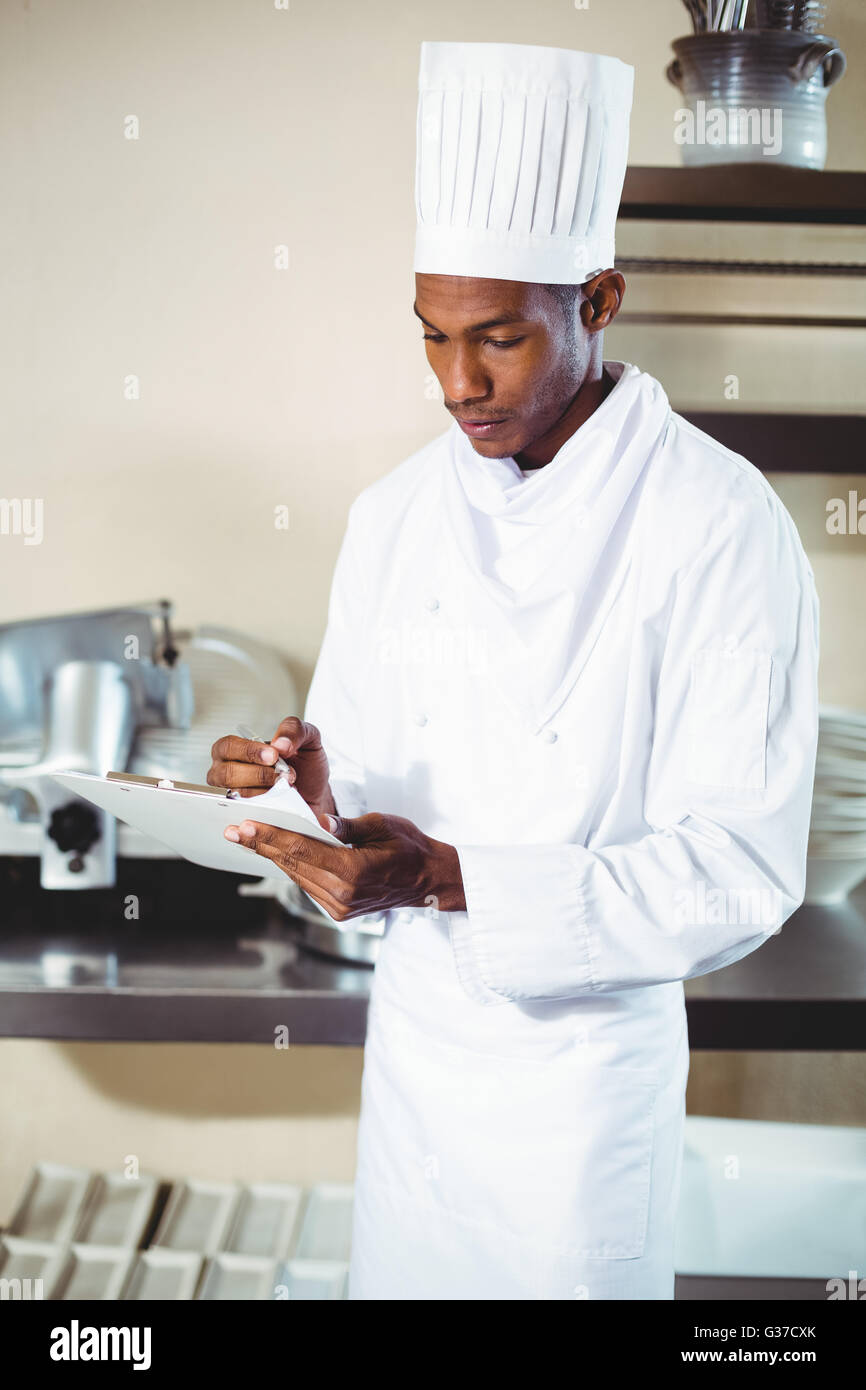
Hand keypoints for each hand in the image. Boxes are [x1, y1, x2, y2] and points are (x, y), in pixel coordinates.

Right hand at [208, 717, 335, 814]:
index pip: (227, 747)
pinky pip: (245, 815)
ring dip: (263, 792)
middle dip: (258, 774)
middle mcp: (226, 773)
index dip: (248, 751)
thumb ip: (294, 730)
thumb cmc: (304, 767)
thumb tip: (280, 743)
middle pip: (227, 773)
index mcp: (234, 750)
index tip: (273, 755)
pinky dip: (264, 809)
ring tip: (285, 788)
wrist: (316, 795)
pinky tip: (280, 804)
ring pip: (236, 796)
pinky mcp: (242, 816)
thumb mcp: (306, 739)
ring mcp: (231, 797)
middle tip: (283, 775)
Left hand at [223, 810, 465, 920]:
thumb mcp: (382, 826)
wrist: (430, 880)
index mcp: (354, 872)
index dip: (271, 837)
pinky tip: (277, 852)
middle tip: (233, 831)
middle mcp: (343, 895)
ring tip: (248, 839)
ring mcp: (340, 907)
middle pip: (293, 865)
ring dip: (273, 856)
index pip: (302, 850)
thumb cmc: (410, 848)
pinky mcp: (340, 910)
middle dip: (262, 845)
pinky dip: (292, 867)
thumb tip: (318, 819)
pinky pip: (308, 884)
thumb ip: (347, 826)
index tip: (246, 827)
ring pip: (297, 876)